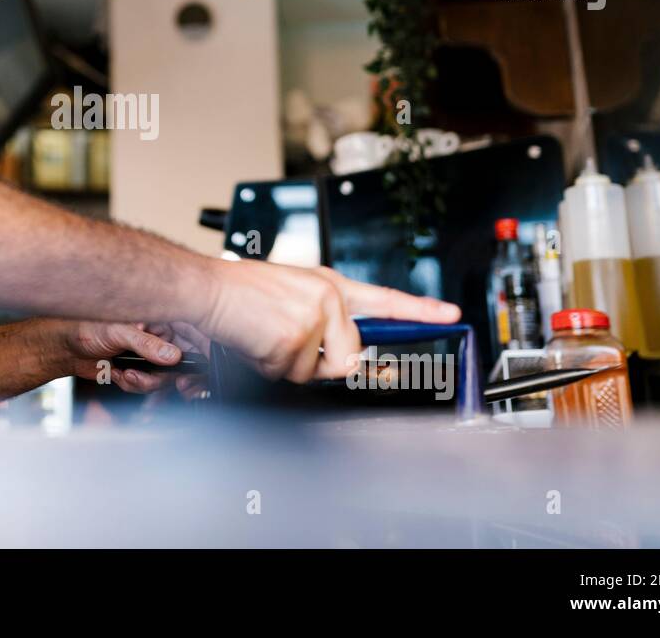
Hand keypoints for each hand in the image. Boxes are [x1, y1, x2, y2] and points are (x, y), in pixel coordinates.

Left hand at [58, 321, 183, 393]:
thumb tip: (173, 356)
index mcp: (154, 323)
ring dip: (141, 382)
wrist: (65, 347)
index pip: (181, 342)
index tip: (179, 375)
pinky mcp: (136, 369)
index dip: (183, 361)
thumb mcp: (119, 333)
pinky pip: (144, 385)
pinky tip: (117, 374)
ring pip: (159, 379)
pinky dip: (131, 385)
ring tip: (124, 375)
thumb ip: (147, 345)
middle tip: (137, 376)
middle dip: (155, 377)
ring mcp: (145, 356)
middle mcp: (153, 339)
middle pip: (172, 366)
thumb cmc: (86, 328)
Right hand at [198, 259, 459, 383]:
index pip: (384, 299)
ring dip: (288, 364)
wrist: (209, 288)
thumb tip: (341, 359)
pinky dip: (268, 365)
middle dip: (318, 361)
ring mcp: (315, 317)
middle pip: (349, 356)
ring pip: (317, 370)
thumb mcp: (291, 295)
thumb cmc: (241, 292)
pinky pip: (291, 373)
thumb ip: (323, 321)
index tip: (450, 314)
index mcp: (330, 285)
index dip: (420, 309)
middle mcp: (329, 298)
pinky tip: (256, 339)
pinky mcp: (296, 337)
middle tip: (284, 340)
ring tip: (265, 335)